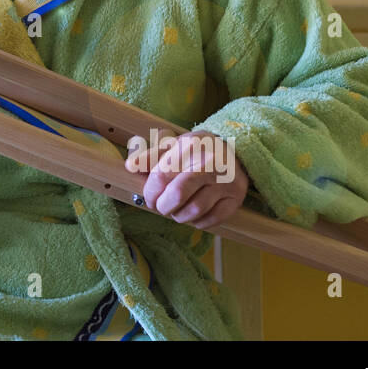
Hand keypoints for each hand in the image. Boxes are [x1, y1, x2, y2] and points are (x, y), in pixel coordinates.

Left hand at [124, 127, 248, 229]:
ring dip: (180, 216)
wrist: (234, 151)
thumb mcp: (172, 146)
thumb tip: (130, 167)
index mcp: (191, 146)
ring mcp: (227, 180)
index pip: (162, 175)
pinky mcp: (237, 197)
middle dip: (163, 206)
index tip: (149, 198)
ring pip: (195, 210)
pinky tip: (193, 215)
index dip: (150, 192)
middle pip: (178, 194)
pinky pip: (213, 219)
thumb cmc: (196, 151)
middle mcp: (211, 162)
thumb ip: (150, 157)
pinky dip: (199, 222)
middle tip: (161, 207)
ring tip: (177, 210)